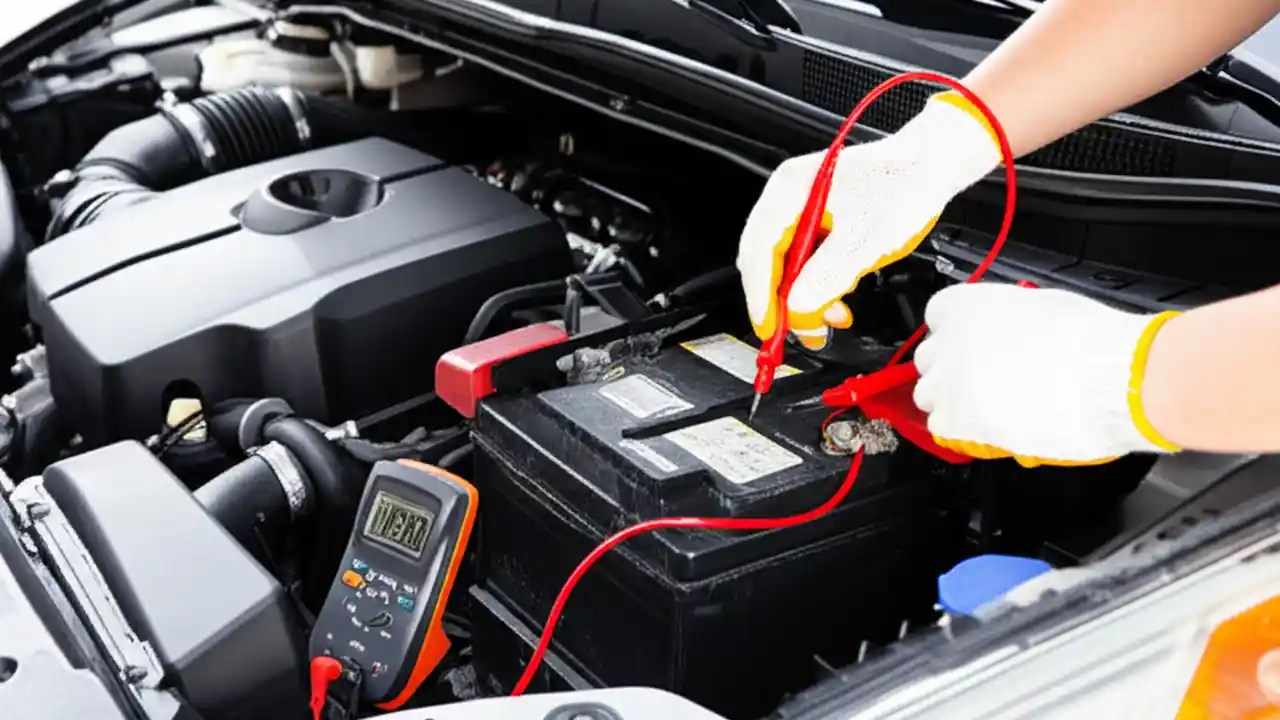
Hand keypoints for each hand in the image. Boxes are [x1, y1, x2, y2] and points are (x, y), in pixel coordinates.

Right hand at [737, 92, 1000, 348]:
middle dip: (782, 299)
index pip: (759, 253)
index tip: (769, 329)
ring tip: (830, 316)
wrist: (934, 163)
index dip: (761, 296)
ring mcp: (803, 205)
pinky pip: (806, 254)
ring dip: (804, 294)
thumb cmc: (905, 187)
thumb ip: (826, 278)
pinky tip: (837, 296)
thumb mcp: (864, 242)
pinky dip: (817, 280)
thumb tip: (796, 309)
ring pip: (787, 261)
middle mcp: (788, 196)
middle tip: (799, 331)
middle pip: (766, 259)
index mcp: (789, 193)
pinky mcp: (820, 215)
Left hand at [912, 283, 1182, 466]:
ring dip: (951, 400)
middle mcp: (949, 341)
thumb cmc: (1089, 339)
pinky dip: (960, 429)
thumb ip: (1010, 320)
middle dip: (952, 369)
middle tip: (983, 380)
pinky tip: (987, 426)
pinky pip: (940, 426)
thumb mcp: (1042, 308)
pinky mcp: (957, 420)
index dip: (958, 334)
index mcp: (967, 305)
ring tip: (986, 406)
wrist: (1108, 378)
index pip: (938, 316)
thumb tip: (1013, 336)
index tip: (973, 345)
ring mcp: (948, 382)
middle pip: (930, 358)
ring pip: (928, 394)